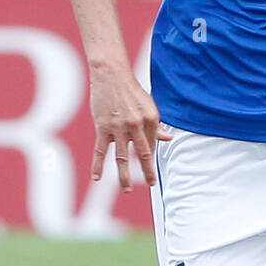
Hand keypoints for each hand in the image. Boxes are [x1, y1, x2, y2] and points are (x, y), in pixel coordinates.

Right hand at [89, 64, 171, 190]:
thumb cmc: (130, 90)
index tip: (148, 167)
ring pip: (121, 156)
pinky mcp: (103, 127)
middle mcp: (137, 124)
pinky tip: (97, 177)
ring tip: (126, 190)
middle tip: (150, 185)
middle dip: (147, 172)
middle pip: (143, 154)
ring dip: (124, 175)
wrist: (111, 74)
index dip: (150, 156)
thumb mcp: (148, 105)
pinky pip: (101, 150)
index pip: (152, 143)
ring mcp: (119, 127)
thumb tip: (168, 139)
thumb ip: (155, 125)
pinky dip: (98, 165)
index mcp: (151, 118)